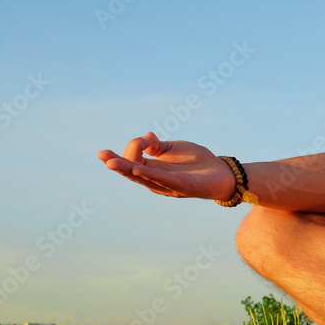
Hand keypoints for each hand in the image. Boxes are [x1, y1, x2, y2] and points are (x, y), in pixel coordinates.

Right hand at [97, 132, 235, 199]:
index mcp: (153, 170)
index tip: (146, 138)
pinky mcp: (182, 187)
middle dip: (117, 164)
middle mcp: (156, 180)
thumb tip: (144, 138)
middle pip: (132, 172)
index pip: (132, 160)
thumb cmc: (196, 162)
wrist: (222, 173)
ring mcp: (168, 185)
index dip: (133, 147)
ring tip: (113, 163)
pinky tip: (139, 168)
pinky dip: (151, 174)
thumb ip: (157, 144)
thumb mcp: (173, 148)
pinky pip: (164, 180)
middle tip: (102, 155)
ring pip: (144, 177)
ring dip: (128, 170)